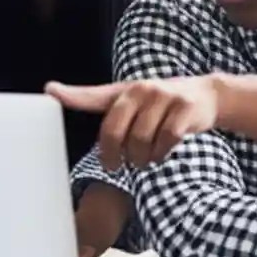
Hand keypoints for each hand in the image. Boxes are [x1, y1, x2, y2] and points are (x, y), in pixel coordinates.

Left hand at [47, 76, 222, 169]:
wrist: (206, 96)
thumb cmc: (160, 104)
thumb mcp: (135, 102)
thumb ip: (109, 112)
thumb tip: (88, 129)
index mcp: (123, 91)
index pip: (93, 95)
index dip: (71, 94)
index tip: (50, 91)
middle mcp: (141, 90)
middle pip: (115, 131)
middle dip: (112, 155)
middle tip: (114, 166)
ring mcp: (164, 97)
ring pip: (141, 141)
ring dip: (140, 159)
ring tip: (143, 160)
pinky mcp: (184, 110)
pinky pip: (165, 142)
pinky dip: (161, 154)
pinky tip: (161, 154)